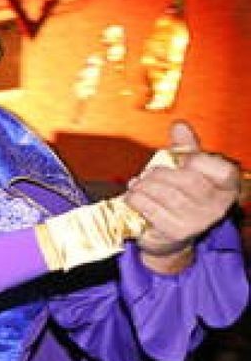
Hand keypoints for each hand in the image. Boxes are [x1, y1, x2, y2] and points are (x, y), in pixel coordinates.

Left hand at [125, 122, 239, 261]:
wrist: (167, 235)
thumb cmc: (180, 196)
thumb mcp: (186, 170)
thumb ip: (185, 148)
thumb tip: (179, 125)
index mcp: (227, 188)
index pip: (223, 170)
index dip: (198, 160)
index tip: (180, 159)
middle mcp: (217, 207)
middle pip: (189, 181)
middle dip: (161, 173)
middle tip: (147, 173)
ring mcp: (198, 222)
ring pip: (168, 195)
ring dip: (146, 186)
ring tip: (137, 184)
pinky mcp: (176, 232)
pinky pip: (152, 210)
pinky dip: (138, 199)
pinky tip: (133, 195)